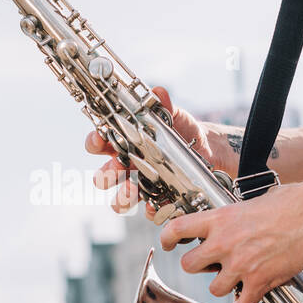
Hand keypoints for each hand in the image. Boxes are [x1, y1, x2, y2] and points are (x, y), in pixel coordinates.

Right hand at [85, 86, 235, 216]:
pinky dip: (151, 210)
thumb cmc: (182, 129)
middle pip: (103, 176)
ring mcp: (141, 185)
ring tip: (133, 191)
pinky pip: (149, 210)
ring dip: (122, 198)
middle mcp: (128, 166)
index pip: (99, 143)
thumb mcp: (173, 114)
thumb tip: (157, 92)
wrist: (208, 147)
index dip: (94, 142)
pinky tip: (157, 204)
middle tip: (116, 171)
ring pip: (120, 199)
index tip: (99, 139)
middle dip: (105, 176)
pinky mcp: (159, 199)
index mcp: (124, 143)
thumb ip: (163, 105)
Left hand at [158, 181, 302, 302]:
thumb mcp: (252, 202)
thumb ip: (234, 218)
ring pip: (214, 288)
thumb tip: (232, 224)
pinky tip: (252, 295)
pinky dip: (247, 302)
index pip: (179, 228)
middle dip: (198, 267)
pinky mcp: (259, 280)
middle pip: (189, 265)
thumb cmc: (290, 202)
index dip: (167, 238)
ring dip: (225, 285)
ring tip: (237, 278)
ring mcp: (240, 264)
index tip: (167, 243)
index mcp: (221, 219)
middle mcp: (225, 242)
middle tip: (209, 265)